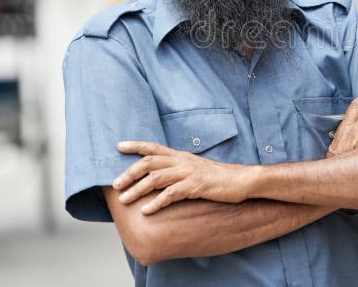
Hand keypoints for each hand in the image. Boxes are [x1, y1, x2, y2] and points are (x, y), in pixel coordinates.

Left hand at [112, 141, 252, 213]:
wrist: (242, 180)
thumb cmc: (219, 177)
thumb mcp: (196, 168)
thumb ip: (179, 169)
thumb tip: (162, 177)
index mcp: (181, 155)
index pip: (154, 147)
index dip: (136, 145)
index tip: (118, 146)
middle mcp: (182, 161)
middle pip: (149, 162)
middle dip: (129, 173)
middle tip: (115, 184)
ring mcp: (189, 173)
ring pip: (156, 177)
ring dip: (137, 189)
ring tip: (124, 199)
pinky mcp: (196, 186)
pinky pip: (171, 194)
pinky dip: (156, 202)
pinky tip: (146, 210)